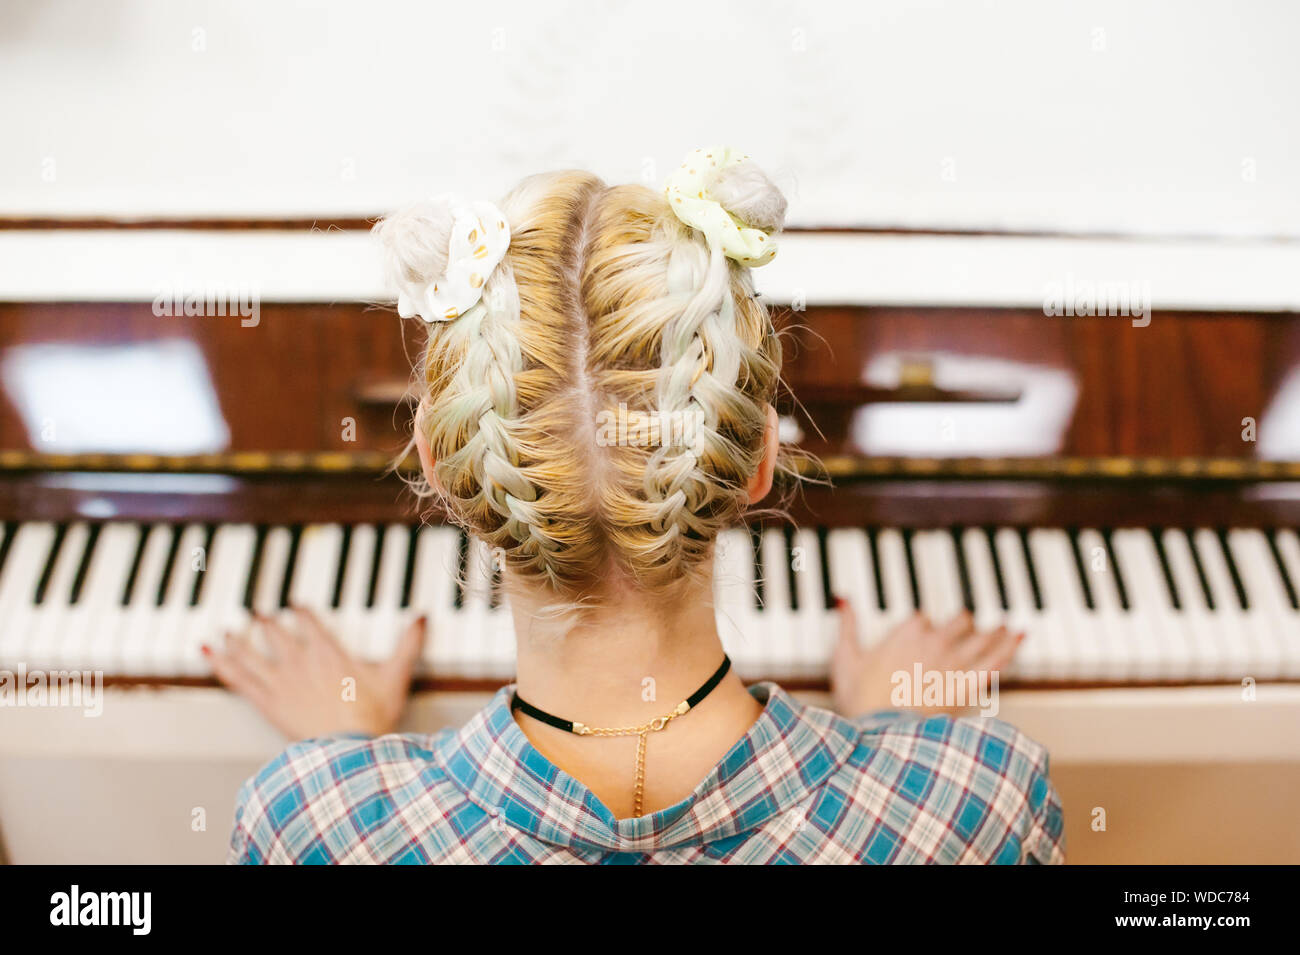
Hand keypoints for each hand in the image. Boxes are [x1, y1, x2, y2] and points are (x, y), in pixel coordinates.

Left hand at [205, 607, 427, 739]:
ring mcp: (281, 682)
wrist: (349, 750)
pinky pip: (238, 679)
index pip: (310, 622)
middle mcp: (301, 662)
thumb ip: (408, 645)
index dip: (301, 611)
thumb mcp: (396, 678)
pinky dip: (221, 664)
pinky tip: (208, 652)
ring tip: (228, 628)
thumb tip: (422, 619)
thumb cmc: (372, 718)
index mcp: (330, 653)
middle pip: (276, 634)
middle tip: (257, 612)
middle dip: (266, 621)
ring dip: (238, 638)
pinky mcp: (267, 703)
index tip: (295, 604)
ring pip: (252, 652)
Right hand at [829, 599, 1021, 718]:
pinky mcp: (968, 686)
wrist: (883, 735)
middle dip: (962, 623)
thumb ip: (846, 626)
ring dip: (993, 630)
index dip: (921, 626)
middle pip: (957, 622)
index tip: (920, 632)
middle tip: (967, 626)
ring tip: (1004, 625)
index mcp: (904, 634)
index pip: (921, 618)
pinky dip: (1009, 647)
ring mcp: (954, 664)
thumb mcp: (844, 659)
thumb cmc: (861, 701)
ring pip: (981, 637)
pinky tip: (1019, 636)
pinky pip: (995, 662)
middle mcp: (933, 643)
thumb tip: (843, 600)